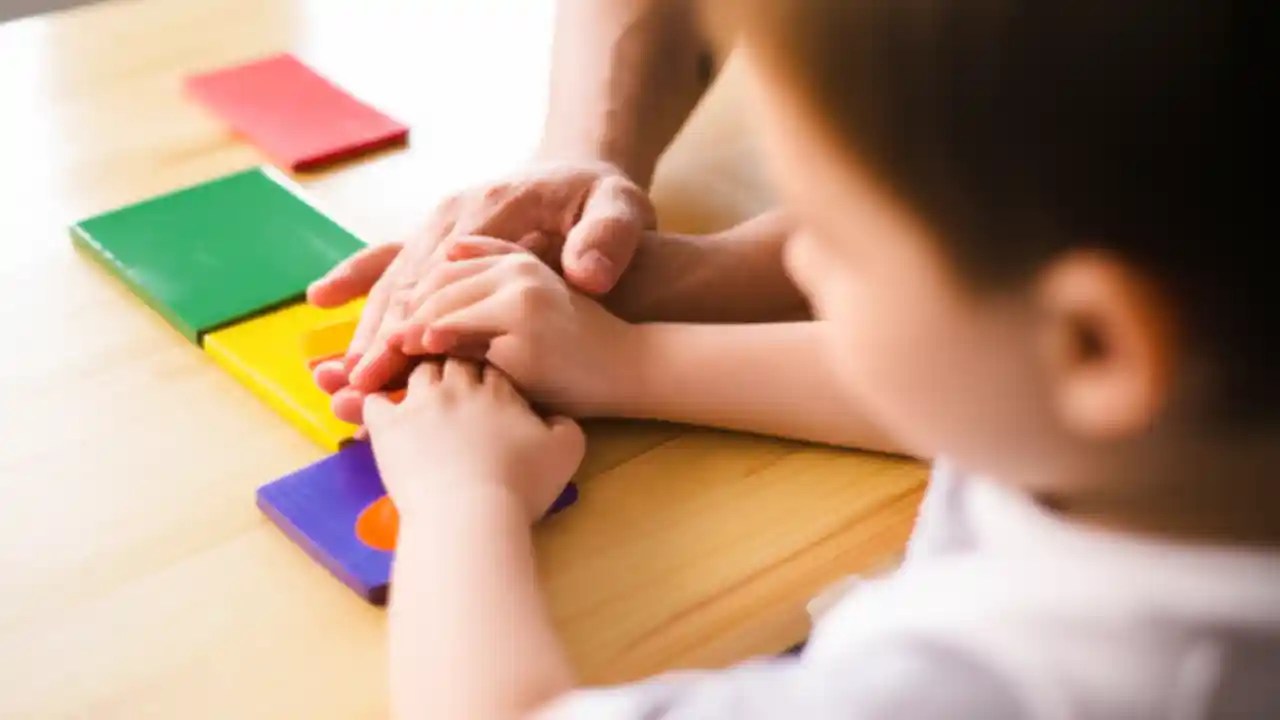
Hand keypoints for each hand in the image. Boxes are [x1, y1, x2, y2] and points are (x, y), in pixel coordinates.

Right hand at [307, 161, 654, 422]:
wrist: (591, 176)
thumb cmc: (605, 201)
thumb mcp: (621, 209)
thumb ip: (608, 238)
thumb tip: (587, 273)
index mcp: (496, 208)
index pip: (445, 271)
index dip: (419, 317)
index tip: (399, 360)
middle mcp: (458, 211)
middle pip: (409, 279)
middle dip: (378, 334)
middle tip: (354, 385)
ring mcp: (444, 221)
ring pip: (394, 275)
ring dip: (365, 324)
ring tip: (337, 374)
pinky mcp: (441, 231)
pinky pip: (393, 253)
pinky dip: (358, 275)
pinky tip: (322, 297)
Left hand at [364, 360, 584, 522]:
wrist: (472, 513)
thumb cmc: (521, 485)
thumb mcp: (566, 453)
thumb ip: (566, 426)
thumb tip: (557, 418)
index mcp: (500, 389)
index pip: (491, 362)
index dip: (488, 368)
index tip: (486, 379)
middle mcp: (458, 386)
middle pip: (452, 358)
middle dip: (451, 362)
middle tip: (452, 379)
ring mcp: (420, 402)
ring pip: (415, 370)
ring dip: (416, 375)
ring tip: (418, 388)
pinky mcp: (388, 425)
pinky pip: (374, 399)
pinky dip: (374, 398)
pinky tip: (378, 407)